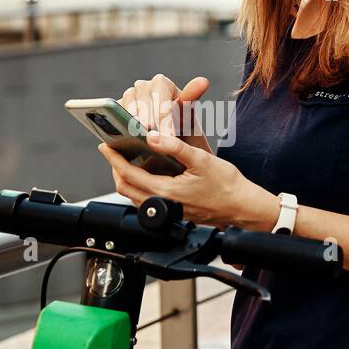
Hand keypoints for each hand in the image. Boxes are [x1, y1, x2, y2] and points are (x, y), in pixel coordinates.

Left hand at [98, 129, 278, 230]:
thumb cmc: (227, 186)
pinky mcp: (174, 212)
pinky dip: (140, 186)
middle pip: (126, 188)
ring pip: (135, 197)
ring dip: (127, 178)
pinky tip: (146, 173)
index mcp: (167, 192)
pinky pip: (147, 200)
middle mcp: (164, 205)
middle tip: (112, 151)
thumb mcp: (202, 159)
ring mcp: (168, 211)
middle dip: (115, 168)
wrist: (242, 208)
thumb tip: (152, 136)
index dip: (114, 159)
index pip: (129, 174)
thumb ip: (175, 147)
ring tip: (125, 160)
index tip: (106, 145)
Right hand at [119, 74, 212, 154]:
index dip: (164, 118)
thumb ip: (192, 97)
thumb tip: (203, 80)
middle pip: (142, 104)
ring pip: (126, 110)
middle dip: (148, 123)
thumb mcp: (188, 114)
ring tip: (139, 141)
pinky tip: (127, 142)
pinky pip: (115, 118)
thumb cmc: (181, 124)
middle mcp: (142, 86)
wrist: (169, 138)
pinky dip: (120, 129)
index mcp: (161, 83)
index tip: (169, 134)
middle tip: (154, 141)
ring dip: (132, 125)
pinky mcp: (116, 111)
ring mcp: (127, 98)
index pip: (161, 98)